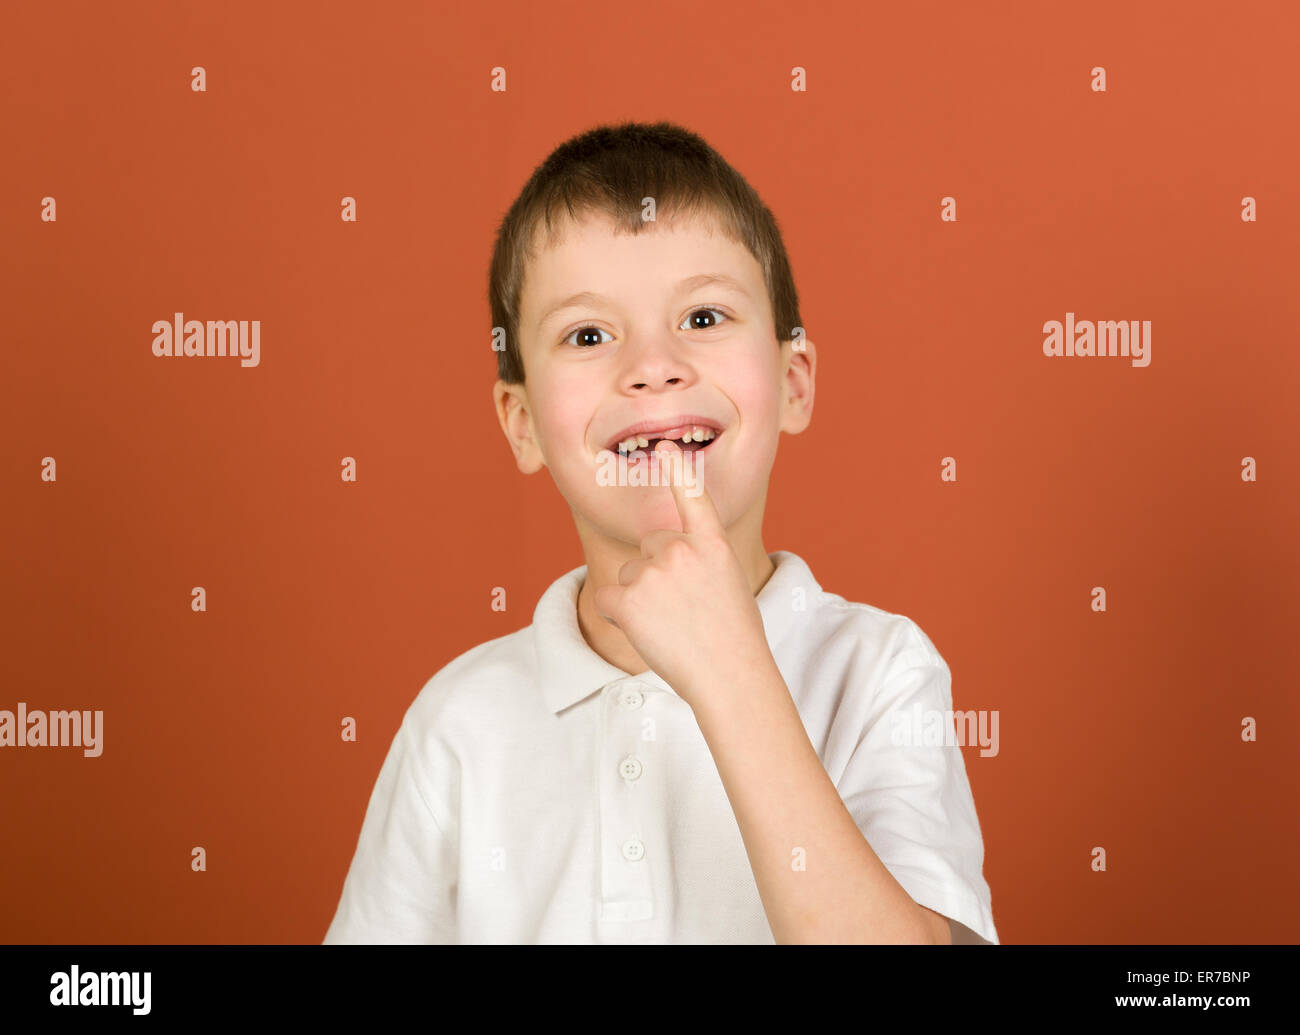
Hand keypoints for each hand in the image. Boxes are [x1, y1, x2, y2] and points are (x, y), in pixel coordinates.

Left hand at [592, 440, 774, 709]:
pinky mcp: (628, 597)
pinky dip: (618, 615)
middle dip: (657, 572)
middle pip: (650, 547)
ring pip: (629, 575)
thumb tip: (668, 569)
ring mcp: (652, 571)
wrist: (731, 675)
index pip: (692, 496)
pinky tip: (643, 632)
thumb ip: (701, 564)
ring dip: (640, 598)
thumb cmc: (735, 640)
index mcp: (712, 544)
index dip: (678, 468)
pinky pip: (608, 599)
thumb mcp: (730, 585)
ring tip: (670, 626)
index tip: (665, 444)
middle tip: (682, 609)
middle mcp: (680, 549)